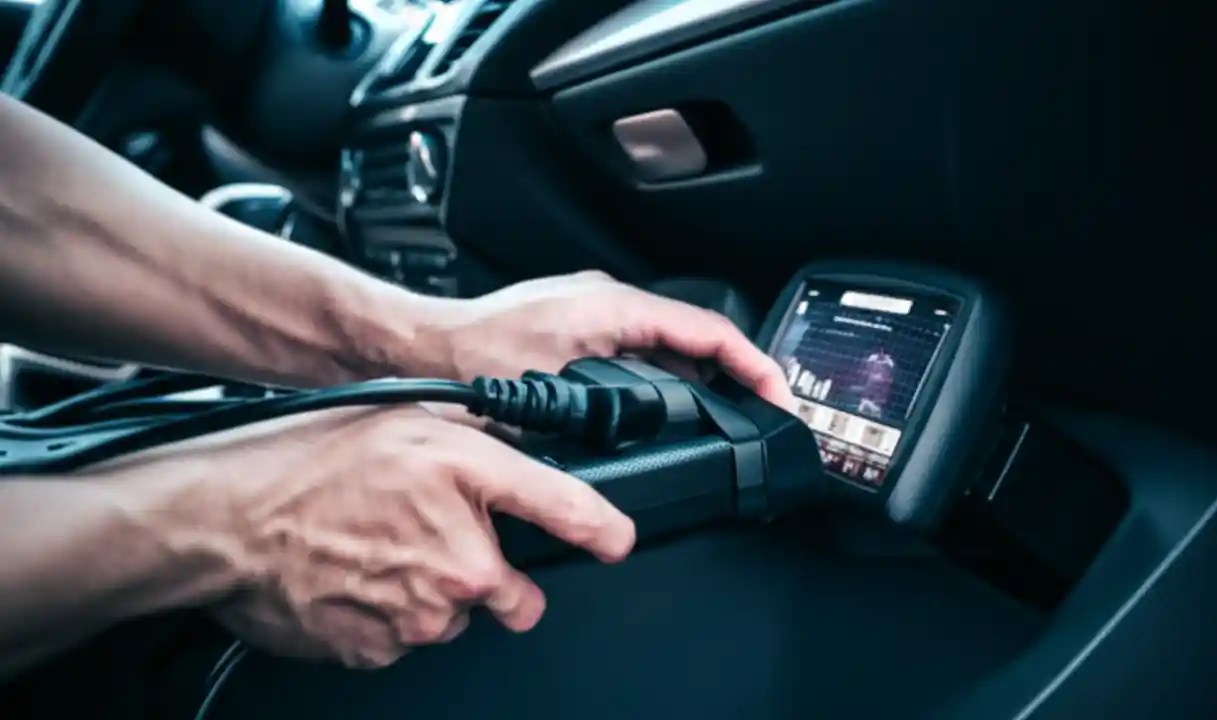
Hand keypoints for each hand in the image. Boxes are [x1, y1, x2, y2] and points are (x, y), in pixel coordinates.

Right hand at [125, 406, 634, 668]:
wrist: (227, 519)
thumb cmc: (311, 462)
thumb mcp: (412, 418)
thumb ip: (483, 443)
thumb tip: (524, 457)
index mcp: (472, 489)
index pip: (571, 511)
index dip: (605, 531)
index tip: (615, 542)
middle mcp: (461, 561)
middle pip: (515, 594)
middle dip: (494, 576)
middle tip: (438, 541)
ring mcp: (423, 615)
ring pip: (457, 616)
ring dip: (435, 593)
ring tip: (383, 550)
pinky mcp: (384, 649)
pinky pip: (409, 636)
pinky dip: (392, 614)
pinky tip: (360, 575)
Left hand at [438, 271, 792, 408]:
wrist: (424, 344)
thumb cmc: (470, 359)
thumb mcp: (548, 394)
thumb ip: (605, 409)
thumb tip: (649, 434)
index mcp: (616, 308)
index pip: (709, 332)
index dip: (753, 365)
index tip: (777, 396)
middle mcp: (610, 300)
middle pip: (697, 335)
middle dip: (737, 372)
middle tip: (764, 411)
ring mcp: (596, 310)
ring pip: (671, 340)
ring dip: (702, 373)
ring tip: (731, 409)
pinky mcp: (580, 325)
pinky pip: (644, 344)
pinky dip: (669, 371)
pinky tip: (671, 402)